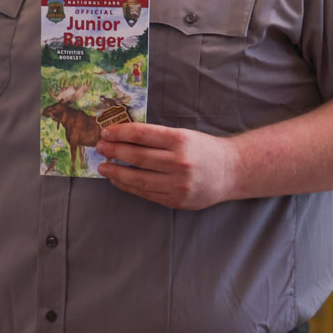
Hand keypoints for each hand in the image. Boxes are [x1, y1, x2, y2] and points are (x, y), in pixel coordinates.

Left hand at [94, 124, 240, 210]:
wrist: (232, 172)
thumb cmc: (205, 149)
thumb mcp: (185, 135)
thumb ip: (158, 138)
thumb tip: (123, 138)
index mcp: (181, 140)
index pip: (142, 135)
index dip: (120, 133)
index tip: (106, 132)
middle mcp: (179, 162)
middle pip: (137, 156)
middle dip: (114, 151)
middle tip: (100, 147)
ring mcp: (178, 184)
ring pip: (139, 178)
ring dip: (116, 172)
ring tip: (103, 166)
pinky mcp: (176, 200)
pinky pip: (146, 193)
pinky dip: (129, 186)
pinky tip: (118, 180)